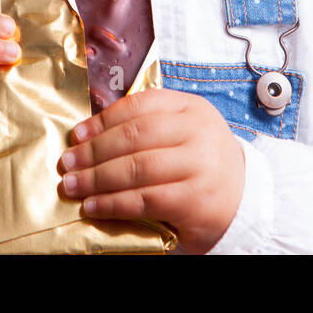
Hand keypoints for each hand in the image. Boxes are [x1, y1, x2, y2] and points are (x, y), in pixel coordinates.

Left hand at [56, 88, 244, 253]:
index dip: (103, 119)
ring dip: (96, 178)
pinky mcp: (195, 200)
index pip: (140, 105)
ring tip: (73, 185)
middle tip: (67, 163)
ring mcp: (200, 166)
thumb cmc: (203, 166)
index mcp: (193, 108)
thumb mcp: (184, 134)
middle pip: (134, 136)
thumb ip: (149, 127)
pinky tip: (94, 206)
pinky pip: (145, 199)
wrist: (244, 202)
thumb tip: (90, 135)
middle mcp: (199, 132)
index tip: (77, 134)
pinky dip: (113, 203)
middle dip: (94, 151)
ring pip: (136, 168)